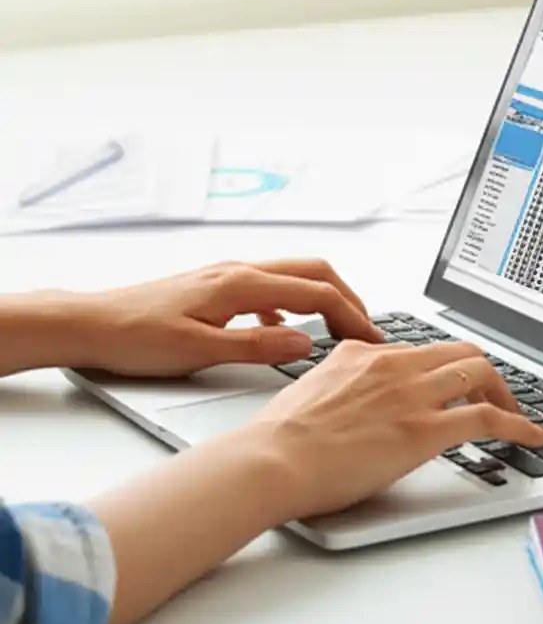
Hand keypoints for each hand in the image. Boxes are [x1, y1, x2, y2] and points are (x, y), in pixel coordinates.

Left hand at [73, 259, 381, 376]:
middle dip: (349, 298)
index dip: (352, 317)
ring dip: (324, 298)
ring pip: (294, 276)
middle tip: (367, 330)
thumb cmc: (135, 338)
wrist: (89, 324)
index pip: (317, 293)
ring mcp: (228, 275)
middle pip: (315, 272)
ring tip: (339, 329)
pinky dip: (294, 304)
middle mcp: (239, 271)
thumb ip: (258, 348)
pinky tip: (285, 332)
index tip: (372, 341)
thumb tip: (307, 344)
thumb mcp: (200, 352)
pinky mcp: (217, 286)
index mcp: (241, 284)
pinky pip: (270, 286)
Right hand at [248, 340, 542, 519]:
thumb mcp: (310, 391)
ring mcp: (413, 395)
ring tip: (516, 417)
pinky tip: (531, 436)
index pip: (420, 350)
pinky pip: (488, 417)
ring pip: (480, 373)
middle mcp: (394, 365)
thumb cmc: (279, 441)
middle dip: (484, 372)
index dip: (444, 368)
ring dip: (505, 395)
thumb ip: (340, 384)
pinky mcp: (426, 429)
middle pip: (460, 351)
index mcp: (363, 354)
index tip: (452, 383)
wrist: (270, 461)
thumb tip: (348, 396)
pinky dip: (518, 425)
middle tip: (493, 396)